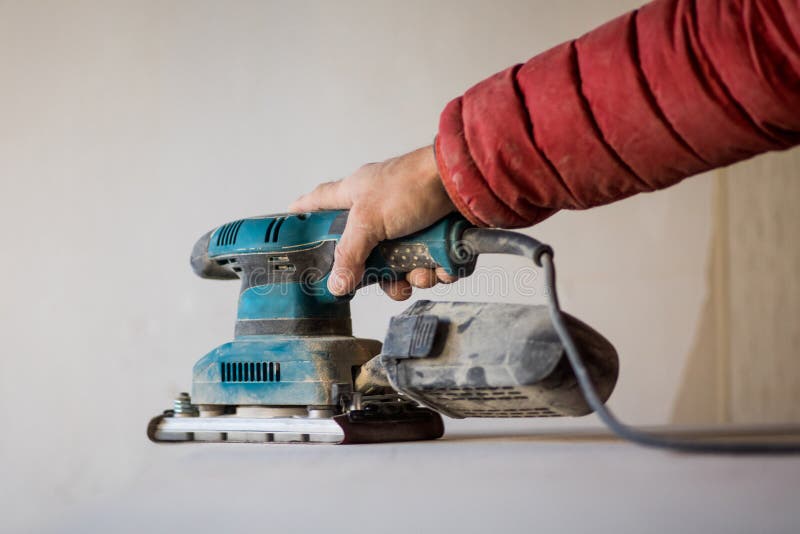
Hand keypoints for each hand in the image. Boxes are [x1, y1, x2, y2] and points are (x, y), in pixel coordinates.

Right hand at [288, 145, 457, 299]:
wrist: (463, 182)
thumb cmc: (412, 184)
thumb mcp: (370, 220)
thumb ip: (349, 253)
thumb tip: (336, 285)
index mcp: (355, 195)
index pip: (319, 201)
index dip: (303, 212)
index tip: (290, 224)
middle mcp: (379, 209)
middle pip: (366, 252)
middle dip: (382, 274)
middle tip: (389, 281)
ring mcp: (408, 222)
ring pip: (401, 263)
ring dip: (413, 276)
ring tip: (423, 274)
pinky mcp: (435, 233)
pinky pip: (429, 262)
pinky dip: (437, 270)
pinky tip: (442, 268)